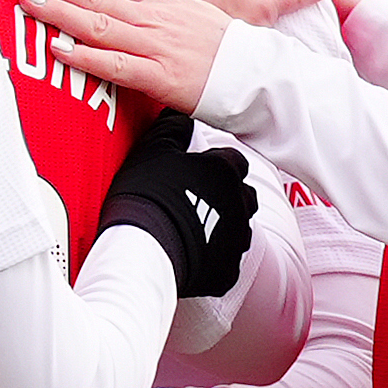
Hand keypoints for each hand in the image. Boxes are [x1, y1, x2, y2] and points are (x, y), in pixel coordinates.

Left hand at [19, 0, 231, 112]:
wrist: (258, 74)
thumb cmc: (219, 47)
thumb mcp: (184, 13)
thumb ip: (149, 5)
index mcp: (157, 0)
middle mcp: (153, 16)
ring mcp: (156, 44)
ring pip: (102, 24)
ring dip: (62, 11)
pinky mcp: (162, 76)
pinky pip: (118, 66)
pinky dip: (87, 57)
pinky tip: (60, 49)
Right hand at [98, 116, 254, 298]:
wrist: (143, 250)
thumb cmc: (147, 195)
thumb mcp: (153, 150)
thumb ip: (171, 129)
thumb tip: (178, 115)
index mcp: (225, 171)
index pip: (234, 161)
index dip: (216, 165)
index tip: (198, 171)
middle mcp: (240, 203)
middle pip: (244, 195)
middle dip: (227, 196)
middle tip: (197, 201)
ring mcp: (236, 239)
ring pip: (240, 229)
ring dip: (224, 228)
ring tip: (193, 231)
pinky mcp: (227, 272)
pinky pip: (225, 264)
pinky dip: (212, 261)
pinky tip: (189, 258)